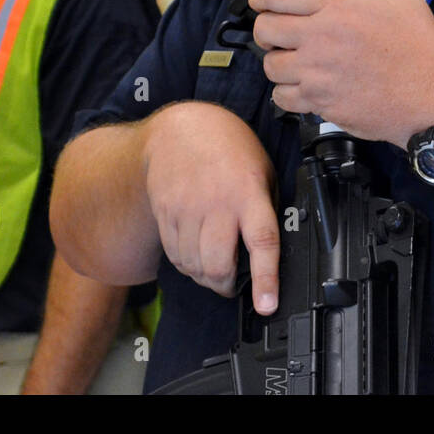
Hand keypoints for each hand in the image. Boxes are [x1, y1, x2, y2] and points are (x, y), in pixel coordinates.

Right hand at [143, 102, 280, 313]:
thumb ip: (264, 206)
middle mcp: (216, 204)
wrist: (180, 128)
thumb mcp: (262, 170)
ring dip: (206, 277)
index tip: (267, 305)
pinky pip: (175, 255)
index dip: (265, 278)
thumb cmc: (228, 147)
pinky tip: (194, 256)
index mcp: (248, 193)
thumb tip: (269, 248)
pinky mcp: (165, 213)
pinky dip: (187, 265)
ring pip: (194, 266)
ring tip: (214, 269)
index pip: (261, 241)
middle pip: (218, 264)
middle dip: (228, 285)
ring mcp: (186, 210)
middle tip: (235, 284)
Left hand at [250, 0, 433, 147]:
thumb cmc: (420, 47)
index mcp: (337, 7)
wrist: (433, 97)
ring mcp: (317, 73)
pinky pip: (281, 97)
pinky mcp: (320, 103)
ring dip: (278, 62)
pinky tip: (304, 86)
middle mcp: (321, 38)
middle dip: (267, 29)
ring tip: (295, 61)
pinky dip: (287, 93)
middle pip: (264, 30)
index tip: (260, 0)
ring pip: (270, 66)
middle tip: (280, 33)